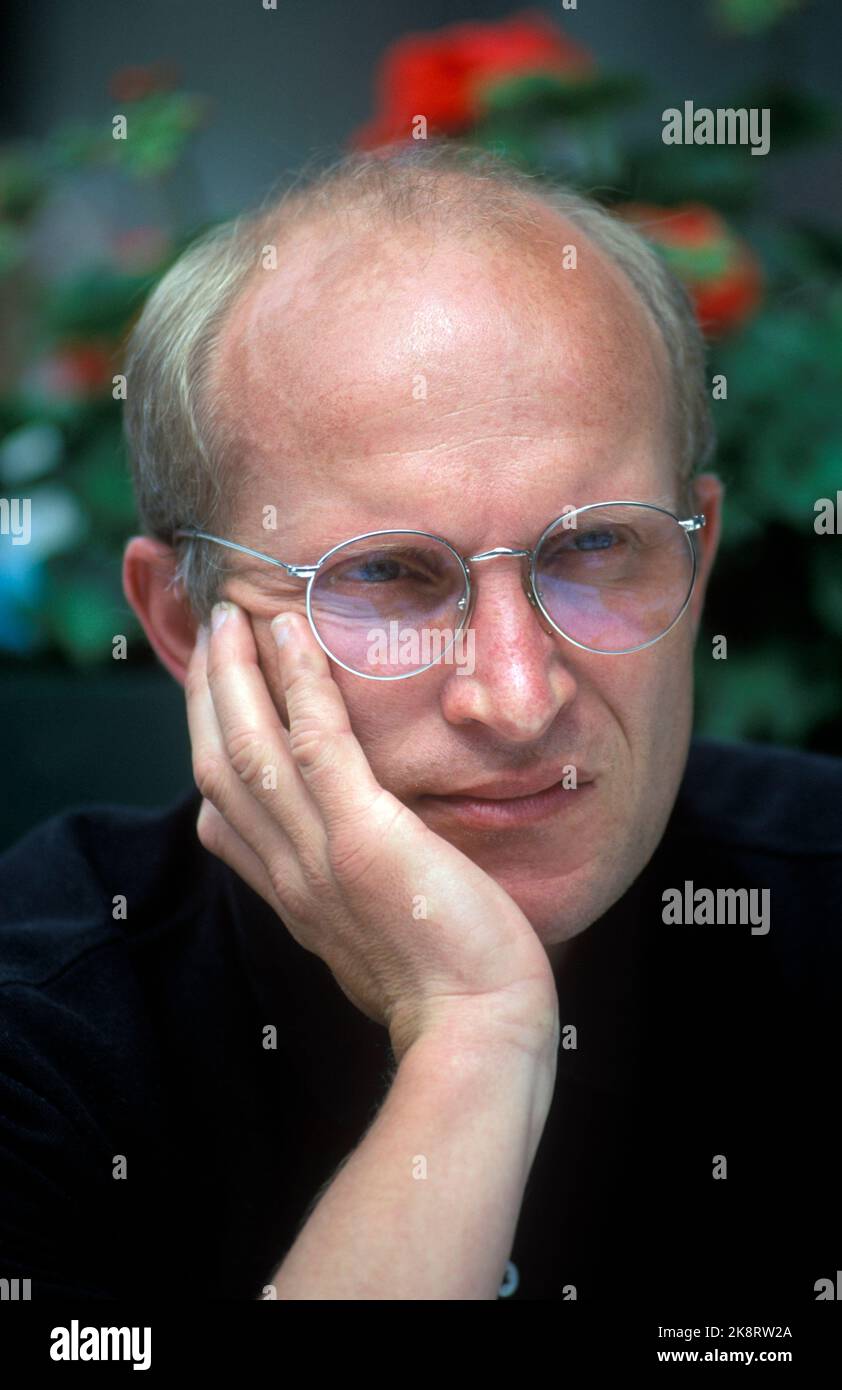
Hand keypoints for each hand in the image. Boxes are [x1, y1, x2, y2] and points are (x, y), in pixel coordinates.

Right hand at [184, 601, 558, 1063]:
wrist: (477, 1031)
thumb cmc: (449, 986)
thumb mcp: (378, 937)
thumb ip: (356, 892)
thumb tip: (369, 861)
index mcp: (293, 894)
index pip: (223, 813)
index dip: (209, 745)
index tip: (216, 696)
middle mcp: (289, 871)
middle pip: (218, 766)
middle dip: (207, 694)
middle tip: (212, 632)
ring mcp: (319, 853)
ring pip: (248, 746)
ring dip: (232, 675)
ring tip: (232, 616)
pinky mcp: (363, 836)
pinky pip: (316, 744)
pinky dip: (297, 684)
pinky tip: (289, 633)